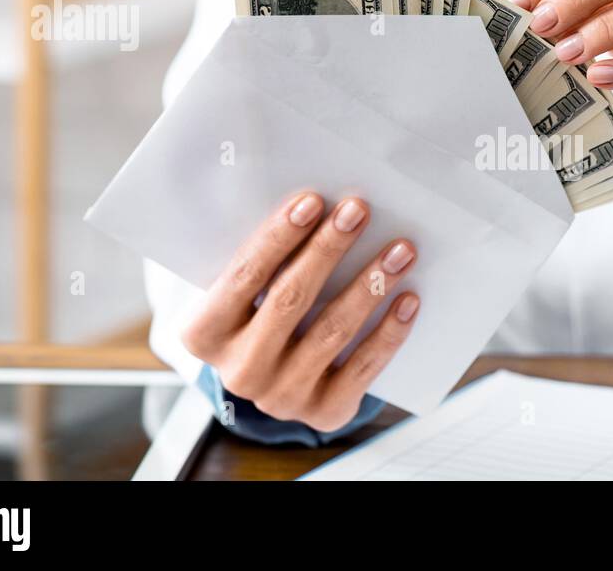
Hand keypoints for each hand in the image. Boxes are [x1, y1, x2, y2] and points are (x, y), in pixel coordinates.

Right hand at [181, 192, 418, 431]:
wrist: (278, 381)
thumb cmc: (261, 314)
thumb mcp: (244, 294)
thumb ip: (263, 261)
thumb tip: (315, 207)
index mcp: (205, 334)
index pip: (244, 276)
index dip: (279, 237)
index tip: (313, 200)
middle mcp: (240, 371)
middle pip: (290, 299)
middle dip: (328, 250)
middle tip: (358, 211)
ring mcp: (282, 396)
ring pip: (332, 331)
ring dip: (370, 285)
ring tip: (400, 251)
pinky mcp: (324, 412)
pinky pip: (363, 366)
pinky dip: (389, 331)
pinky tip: (407, 298)